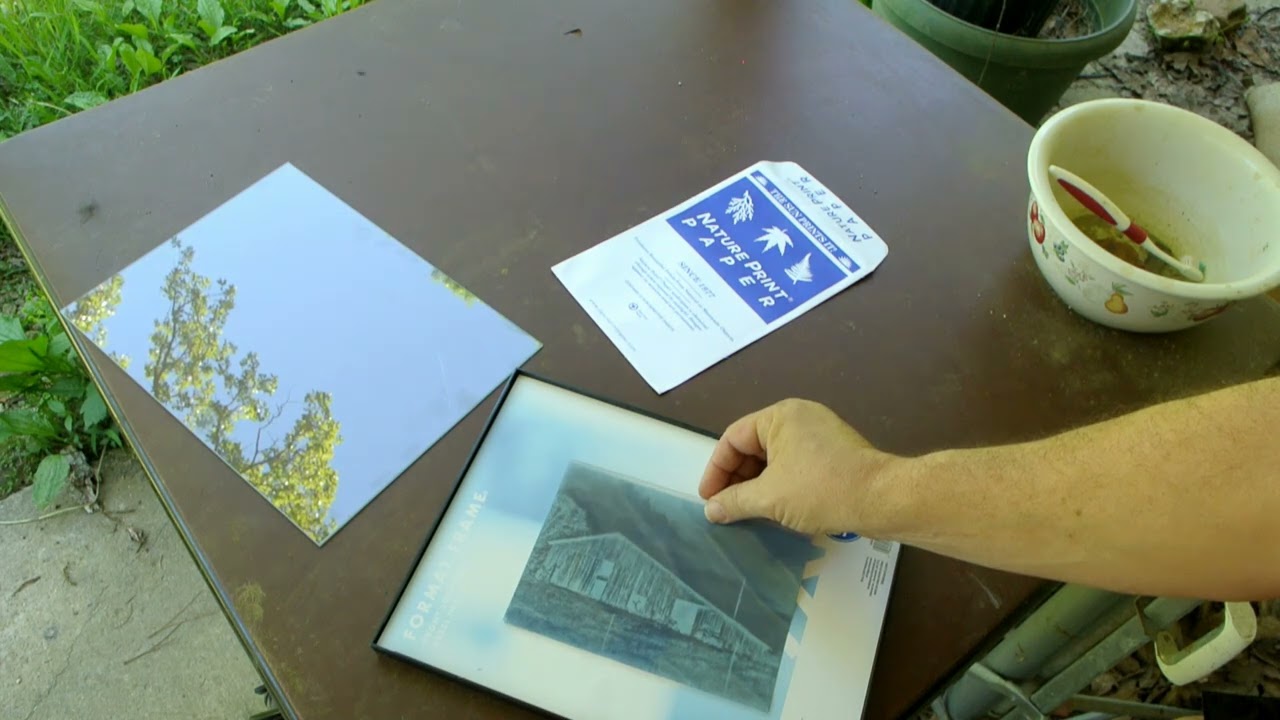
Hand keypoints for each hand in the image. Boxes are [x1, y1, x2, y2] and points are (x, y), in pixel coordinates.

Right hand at [698, 399, 898, 535]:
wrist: (881, 499)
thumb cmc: (821, 489)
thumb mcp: (770, 497)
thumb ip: (735, 501)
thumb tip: (711, 510)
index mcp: (780, 416)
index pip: (733, 438)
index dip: (716, 470)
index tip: (708, 499)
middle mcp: (799, 417)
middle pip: (754, 447)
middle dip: (737, 479)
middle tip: (727, 508)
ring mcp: (820, 434)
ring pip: (775, 459)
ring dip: (758, 485)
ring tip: (749, 512)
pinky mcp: (835, 453)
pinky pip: (796, 465)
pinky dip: (780, 485)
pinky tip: (777, 509)